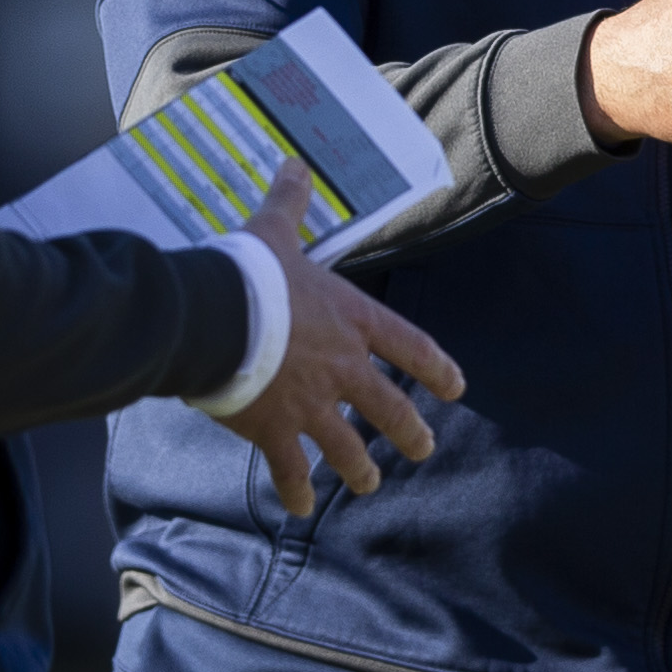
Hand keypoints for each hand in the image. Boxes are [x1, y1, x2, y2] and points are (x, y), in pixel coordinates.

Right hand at [214, 163, 465, 516]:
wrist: (216, 318)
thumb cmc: (250, 273)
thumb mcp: (277, 231)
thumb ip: (291, 202)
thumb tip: (295, 162)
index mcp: (353, 321)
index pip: (409, 346)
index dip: (435, 369)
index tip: (455, 389)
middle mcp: (343, 368)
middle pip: (388, 407)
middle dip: (409, 431)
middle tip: (423, 449)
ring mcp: (313, 405)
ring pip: (347, 447)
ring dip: (359, 468)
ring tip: (368, 484)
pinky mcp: (276, 431)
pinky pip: (290, 470)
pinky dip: (295, 490)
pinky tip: (299, 508)